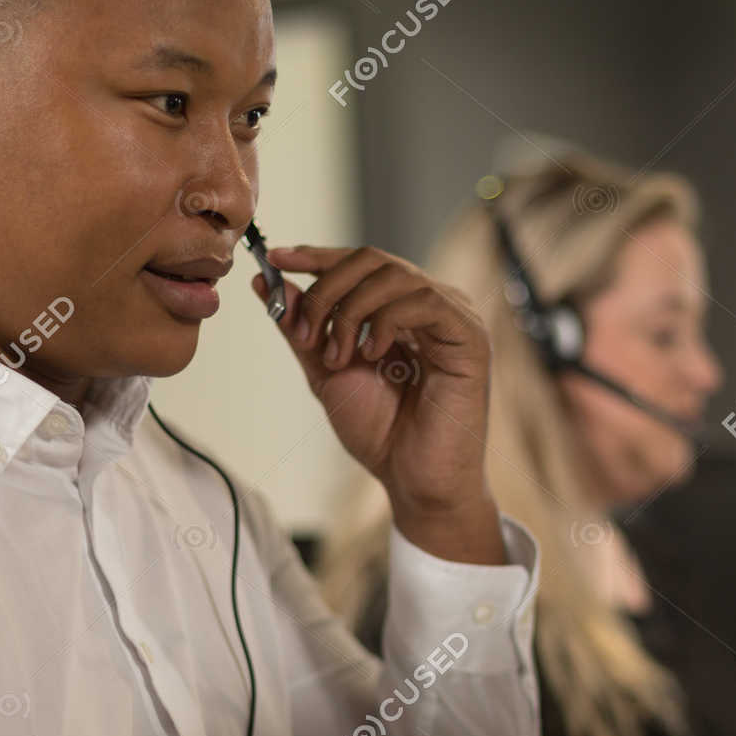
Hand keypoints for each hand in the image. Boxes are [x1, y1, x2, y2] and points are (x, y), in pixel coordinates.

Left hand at [253, 244, 504, 563]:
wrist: (413, 481)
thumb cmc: (381, 432)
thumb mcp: (326, 371)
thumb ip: (301, 328)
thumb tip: (266, 283)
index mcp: (400, 309)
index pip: (359, 263)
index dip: (316, 255)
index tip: (274, 256)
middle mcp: (430, 305)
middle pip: (372, 260)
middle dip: (326, 290)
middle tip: (305, 335)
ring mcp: (454, 317)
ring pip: (395, 275)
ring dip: (350, 312)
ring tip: (338, 357)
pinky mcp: (470, 337)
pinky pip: (424, 301)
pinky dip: (385, 322)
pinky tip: (372, 355)